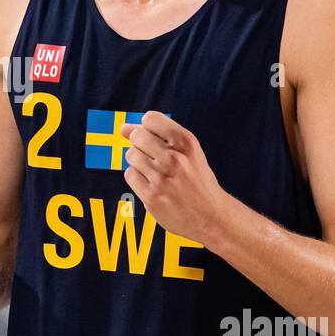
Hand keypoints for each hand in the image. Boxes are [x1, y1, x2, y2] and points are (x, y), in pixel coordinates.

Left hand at [120, 112, 227, 244]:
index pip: (150, 119)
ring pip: (131, 155)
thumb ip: (158, 136)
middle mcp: (174, 159)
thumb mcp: (188, 153)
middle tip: (154, 158)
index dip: (147, 127)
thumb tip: (123, 128)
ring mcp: (162, 178)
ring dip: (138, 162)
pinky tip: (152, 185)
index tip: (154, 139)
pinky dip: (137, 179)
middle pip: (137, 136)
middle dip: (140, 144)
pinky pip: (130, 175)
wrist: (211, 216)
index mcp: (187, 143)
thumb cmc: (196, 180)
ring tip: (155, 172)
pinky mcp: (151, 196)